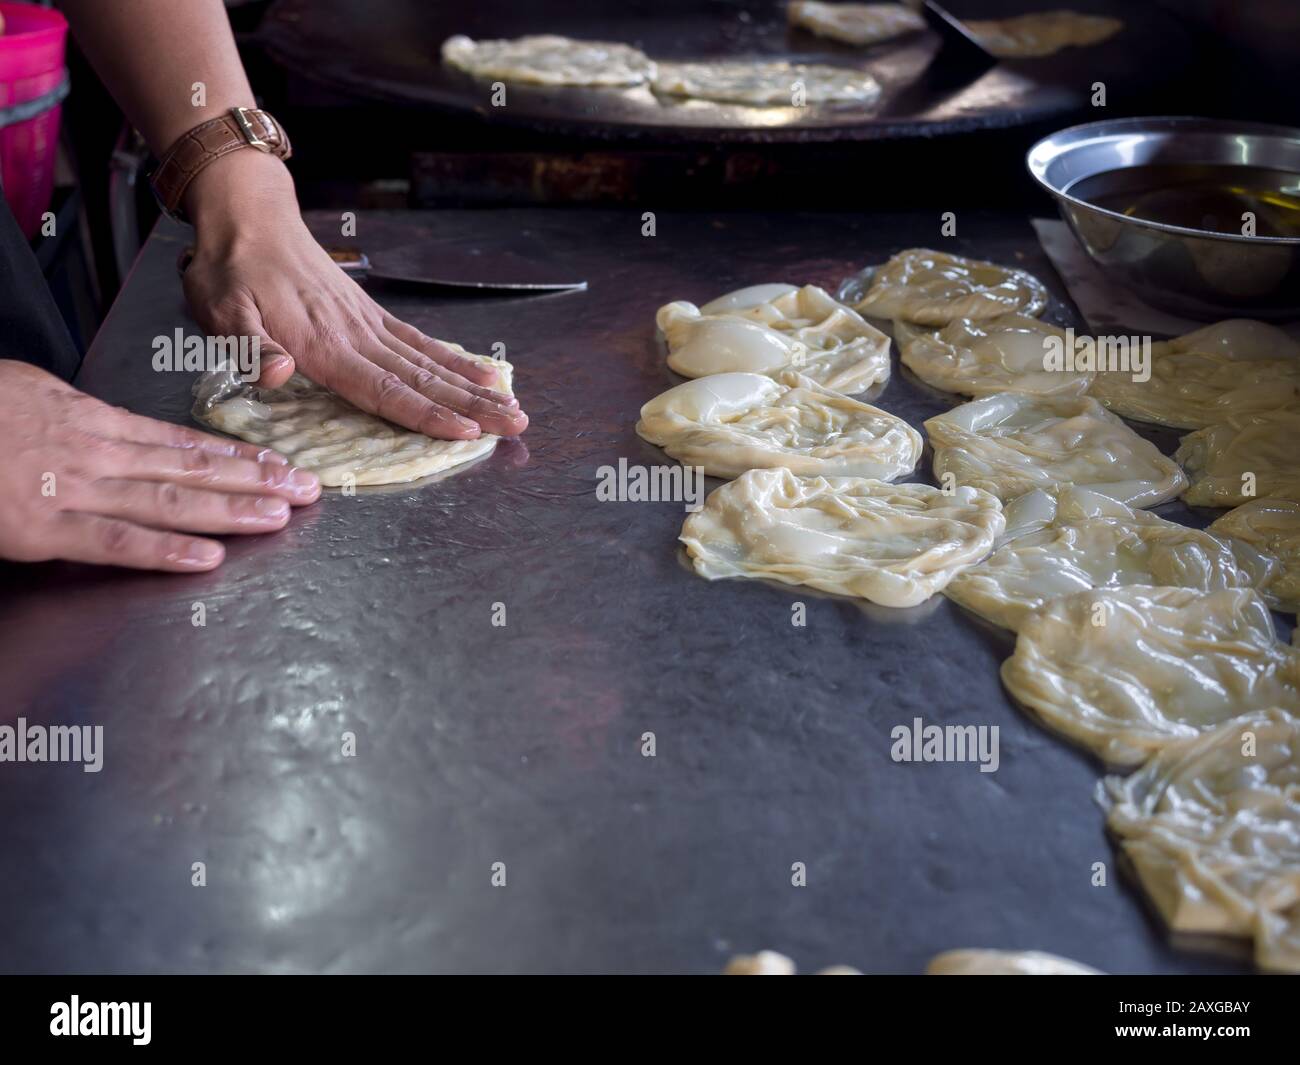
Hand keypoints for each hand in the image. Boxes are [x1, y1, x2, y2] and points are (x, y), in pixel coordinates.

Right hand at [0, 360, 319, 571]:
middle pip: (192, 467)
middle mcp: (95, 452)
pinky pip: (115, 540)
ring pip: (169, 500)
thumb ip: (79, 419)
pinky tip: (208, 556)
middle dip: (257, 480)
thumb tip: (118, 432)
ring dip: (231, 509)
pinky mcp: (43, 528)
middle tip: (311, 489)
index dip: (238, 456)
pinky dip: (164, 550)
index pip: (182, 442)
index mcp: (92, 420)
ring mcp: (73, 490)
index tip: (283, 464)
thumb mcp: (31, 394)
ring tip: (281, 515)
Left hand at [180, 152, 527, 441]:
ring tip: (513, 408)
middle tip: (516, 425)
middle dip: (472, 406)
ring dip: (474, 389)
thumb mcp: (219, 311)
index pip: (384, 389)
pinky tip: (481, 374)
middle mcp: (357, 337)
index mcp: (323, 345)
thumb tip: (281, 375)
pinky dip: (454, 361)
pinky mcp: (371, 315)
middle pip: (423, 380)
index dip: (427, 415)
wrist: (249, 216)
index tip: (466, 433)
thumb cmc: (230, 269)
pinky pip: (419, 342)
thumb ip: (250, 348)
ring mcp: (369, 325)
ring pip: (430, 364)